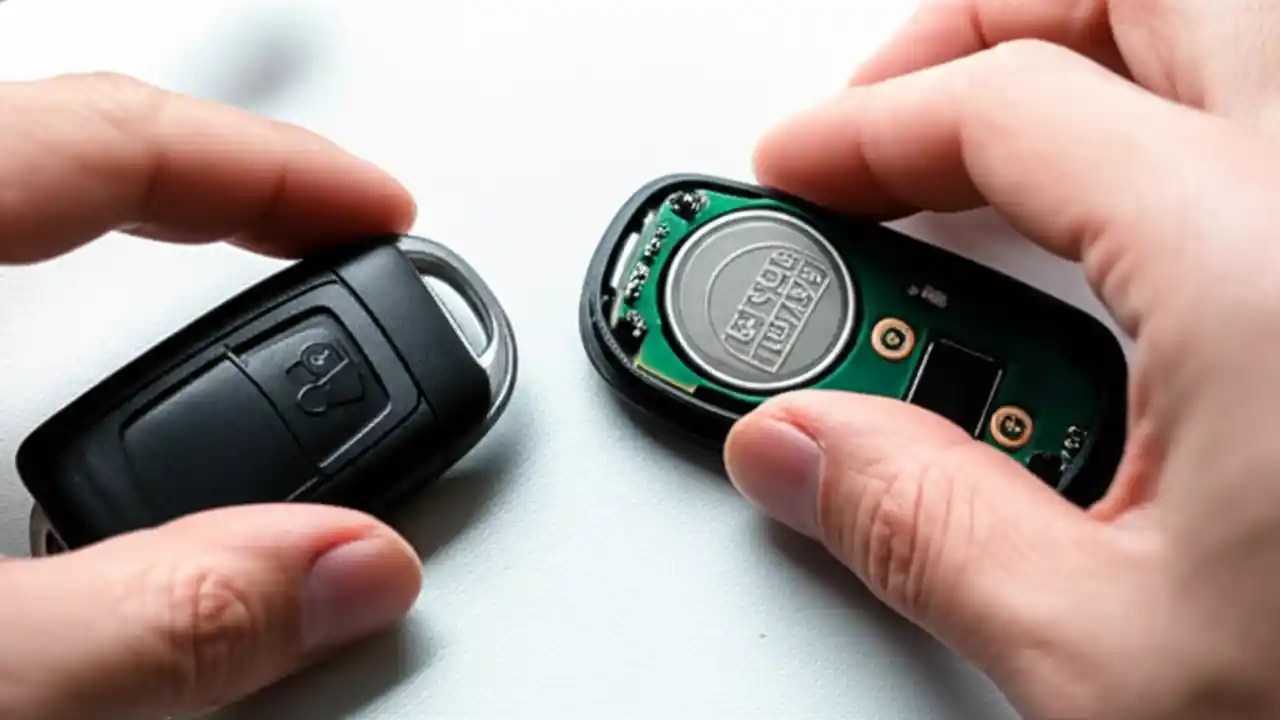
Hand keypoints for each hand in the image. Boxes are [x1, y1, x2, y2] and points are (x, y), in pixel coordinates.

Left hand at [0, 73, 421, 718]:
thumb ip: (165, 622)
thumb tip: (346, 572)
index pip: (104, 143)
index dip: (269, 170)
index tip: (377, 211)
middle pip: (61, 156)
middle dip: (224, 195)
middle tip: (335, 243)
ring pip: (8, 215)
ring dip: (131, 245)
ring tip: (237, 300)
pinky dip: (54, 309)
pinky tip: (92, 382)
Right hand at [725, 2, 1279, 717]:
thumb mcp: (1117, 660)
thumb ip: (925, 530)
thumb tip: (802, 455)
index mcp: (1269, 265)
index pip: (1007, 111)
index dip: (866, 136)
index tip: (798, 177)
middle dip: (982, 30)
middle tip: (898, 124)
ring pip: (1241, 27)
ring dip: (1102, 56)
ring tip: (1008, 145)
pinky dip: (1202, 128)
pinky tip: (1150, 223)